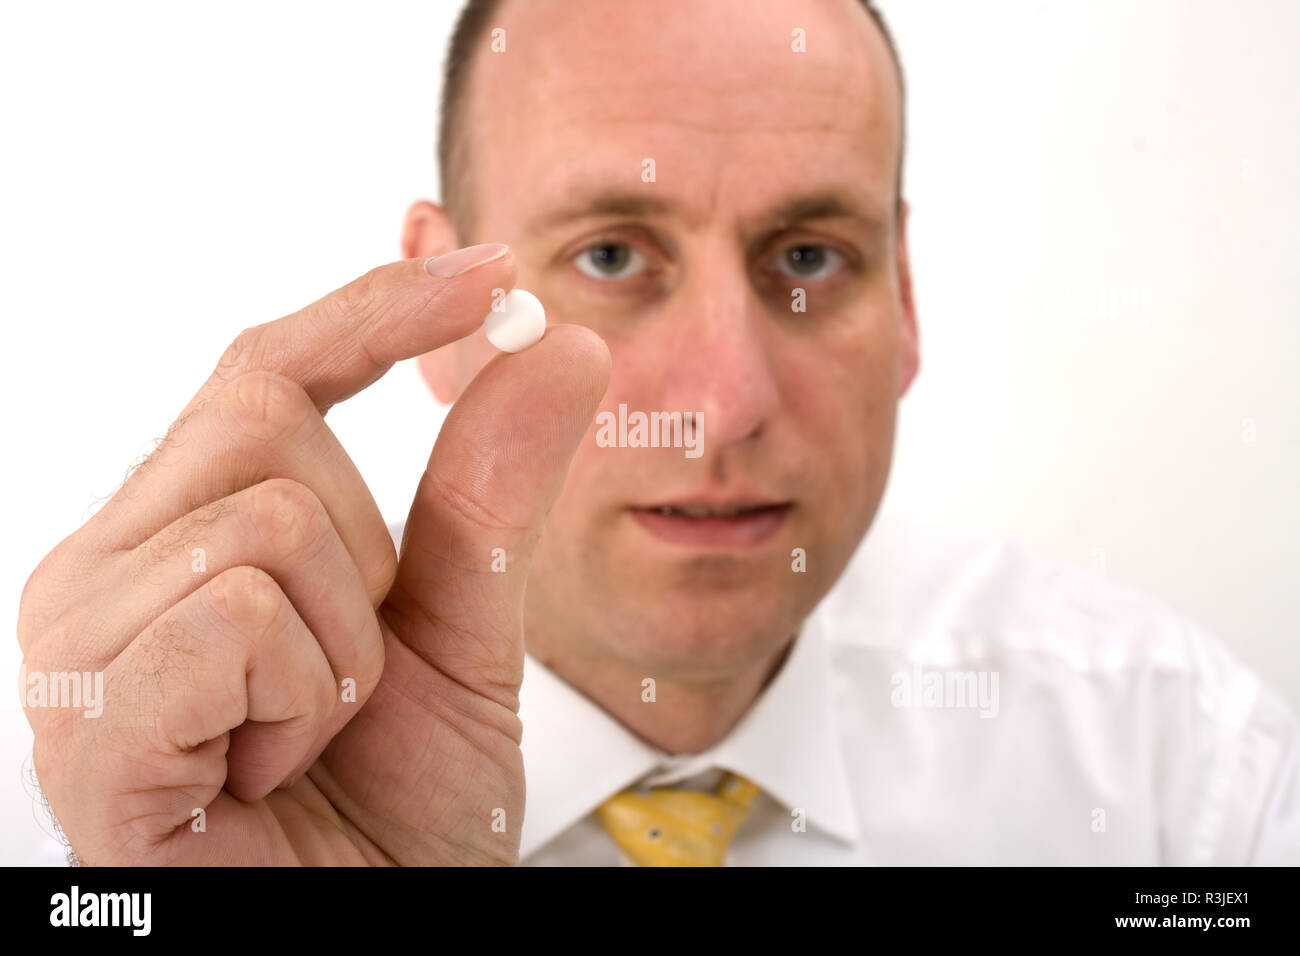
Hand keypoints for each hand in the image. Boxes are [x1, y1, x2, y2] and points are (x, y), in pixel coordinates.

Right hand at [17, 244, 609, 863]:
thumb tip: (556, 342)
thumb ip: (490, 485)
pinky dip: (301, 703)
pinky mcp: (89, 725)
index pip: (268, 367)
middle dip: (369, 558)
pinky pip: (236, 620)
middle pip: (264, 421)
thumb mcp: (463, 626)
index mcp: (187, 532)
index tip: (486, 269)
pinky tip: (260, 774)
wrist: (372, 934)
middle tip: (348, 681)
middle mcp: (110, 567)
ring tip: (300, 741)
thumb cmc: (393, 804)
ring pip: (270, 523)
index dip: (376, 307)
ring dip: (343, 652)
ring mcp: (82, 642)